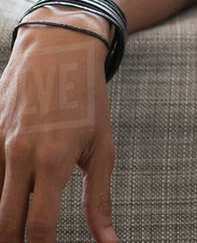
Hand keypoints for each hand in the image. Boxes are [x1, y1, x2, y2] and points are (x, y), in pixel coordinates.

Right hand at [0, 9, 118, 242]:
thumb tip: (109, 241)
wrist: (58, 50)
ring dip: (4, 219)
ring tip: (19, 230)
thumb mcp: (103, 148)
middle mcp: (19, 155)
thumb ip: (99, 199)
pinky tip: (9, 199)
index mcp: (53, 159)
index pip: (39, 225)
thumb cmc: (88, 100)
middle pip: (5, 222)